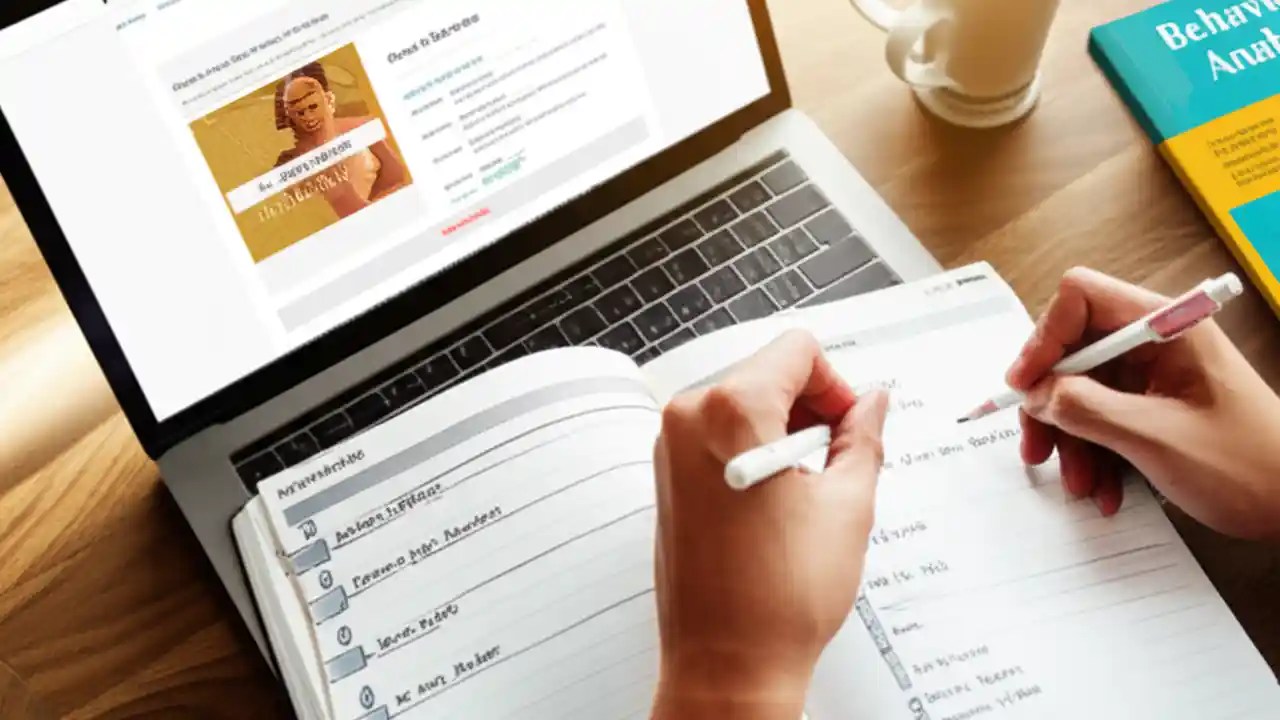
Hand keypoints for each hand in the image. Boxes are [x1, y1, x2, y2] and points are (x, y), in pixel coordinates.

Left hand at [651, 331, 888, 718]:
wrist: (726, 664)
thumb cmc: (777, 599)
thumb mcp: (847, 505)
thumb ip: (863, 437)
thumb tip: (872, 403)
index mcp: (730, 411)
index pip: (796, 350)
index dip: (837, 383)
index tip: (851, 423)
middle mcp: (688, 419)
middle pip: (766, 372)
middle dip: (811, 407)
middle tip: (837, 459)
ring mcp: (669, 448)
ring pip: (743, 403)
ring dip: (784, 430)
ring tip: (809, 490)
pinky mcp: (666, 475)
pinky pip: (718, 434)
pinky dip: (755, 450)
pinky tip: (779, 501)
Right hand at [1007, 268, 1279, 538]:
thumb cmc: (1252, 467)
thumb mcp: (1156, 438)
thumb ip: (1087, 409)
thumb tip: (1037, 394)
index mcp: (1168, 326)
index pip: (1081, 298)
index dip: (1044, 337)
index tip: (1026, 384)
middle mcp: (1158, 342)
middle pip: (1073, 349)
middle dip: (1052, 402)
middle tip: (1038, 445)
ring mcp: (1155, 374)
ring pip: (1081, 390)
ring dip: (1071, 439)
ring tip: (1081, 482)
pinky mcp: (1153, 405)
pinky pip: (1102, 418)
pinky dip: (1094, 453)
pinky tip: (1105, 487)